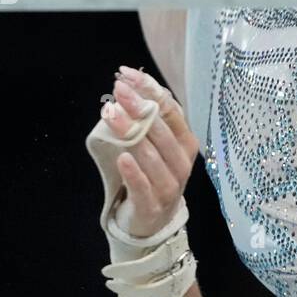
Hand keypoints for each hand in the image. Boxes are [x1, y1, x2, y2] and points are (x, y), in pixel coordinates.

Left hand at [101, 67, 198, 237]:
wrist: (152, 221)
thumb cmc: (152, 175)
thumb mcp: (155, 146)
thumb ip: (148, 121)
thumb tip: (127, 89)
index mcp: (185, 142)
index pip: (170, 109)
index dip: (149, 90)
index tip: (126, 74)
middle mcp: (182, 162)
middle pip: (162, 130)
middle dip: (139, 107)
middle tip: (118, 90)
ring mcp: (170, 185)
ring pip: (152, 155)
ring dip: (131, 133)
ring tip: (111, 115)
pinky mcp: (153, 205)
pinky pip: (144, 186)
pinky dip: (134, 171)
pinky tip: (123, 157)